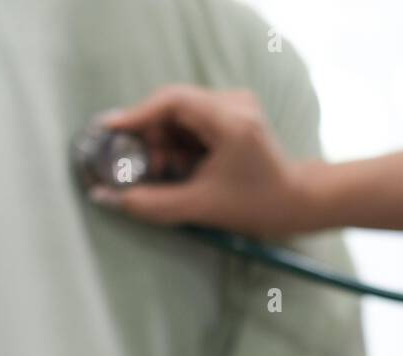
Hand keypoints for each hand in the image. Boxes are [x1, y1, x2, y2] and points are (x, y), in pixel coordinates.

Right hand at [90, 85, 308, 236]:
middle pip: (172, 106)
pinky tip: (184, 166)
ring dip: (166, 142)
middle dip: (152, 136)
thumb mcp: (199, 207)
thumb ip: (149, 204)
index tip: (109, 130)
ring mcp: (235, 104)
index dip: (136, 114)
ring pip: (180, 114)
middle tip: (147, 168)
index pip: (172, 101)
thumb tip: (106, 199)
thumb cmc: (256, 205)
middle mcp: (233, 102)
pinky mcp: (234, 112)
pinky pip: (193, 120)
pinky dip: (180, 142)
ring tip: (170, 172)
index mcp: (229, 120)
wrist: (296, 202)